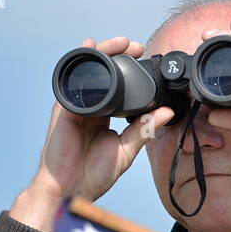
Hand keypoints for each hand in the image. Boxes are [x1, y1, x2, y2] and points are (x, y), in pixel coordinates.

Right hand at [30, 36, 175, 203]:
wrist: (72, 189)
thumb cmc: (94, 175)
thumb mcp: (126, 151)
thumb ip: (144, 130)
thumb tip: (166, 112)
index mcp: (104, 116)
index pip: (118, 86)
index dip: (130, 71)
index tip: (144, 59)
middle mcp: (90, 107)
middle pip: (103, 73)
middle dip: (118, 54)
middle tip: (136, 46)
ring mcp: (76, 106)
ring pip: (88, 71)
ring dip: (103, 52)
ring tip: (118, 43)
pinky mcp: (64, 108)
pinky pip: (72, 79)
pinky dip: (81, 61)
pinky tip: (90, 48)